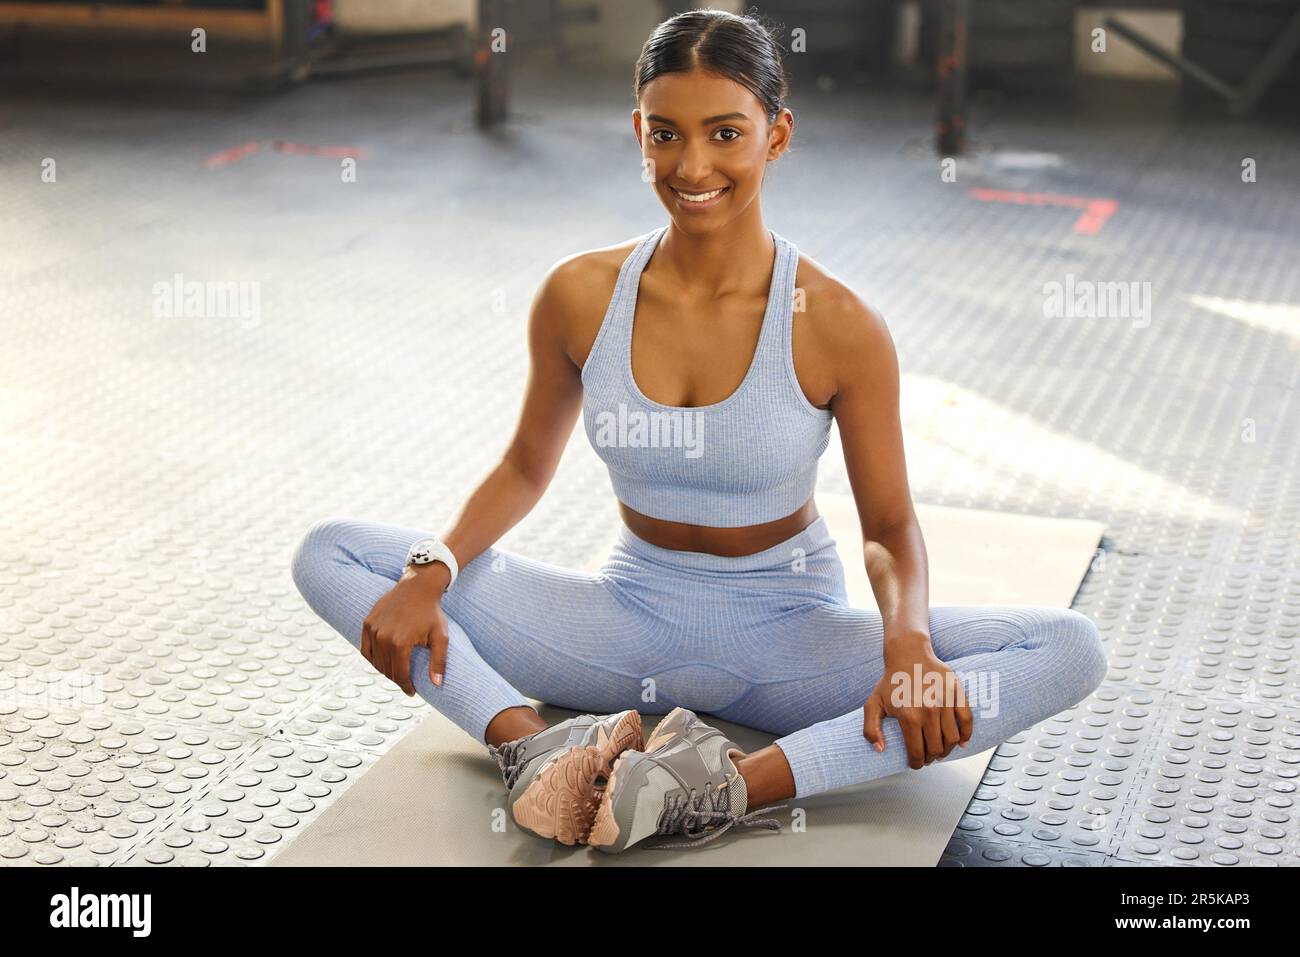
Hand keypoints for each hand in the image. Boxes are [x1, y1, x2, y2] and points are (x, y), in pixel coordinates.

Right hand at [360, 562, 450, 694]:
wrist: (418, 587)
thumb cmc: (432, 612)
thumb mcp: (441, 636)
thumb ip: (439, 661)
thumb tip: (437, 685)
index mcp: (400, 643)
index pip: (400, 674)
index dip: (407, 686)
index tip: (412, 692)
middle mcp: (383, 638)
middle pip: (387, 670)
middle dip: (397, 679)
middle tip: (406, 682)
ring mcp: (373, 630)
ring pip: (375, 662)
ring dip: (385, 670)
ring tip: (396, 672)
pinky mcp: (367, 624)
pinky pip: (365, 650)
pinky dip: (372, 659)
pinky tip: (382, 662)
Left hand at [863, 633, 972, 768]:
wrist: (909, 654)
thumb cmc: (891, 681)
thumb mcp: (873, 704)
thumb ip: (870, 729)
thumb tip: (879, 750)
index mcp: (909, 717)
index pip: (917, 752)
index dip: (916, 763)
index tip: (916, 763)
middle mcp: (929, 712)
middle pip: (936, 749)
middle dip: (931, 758)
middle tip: (928, 757)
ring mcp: (945, 703)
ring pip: (952, 739)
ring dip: (947, 750)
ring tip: (940, 750)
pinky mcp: (956, 694)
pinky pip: (966, 721)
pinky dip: (966, 735)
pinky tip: (961, 742)